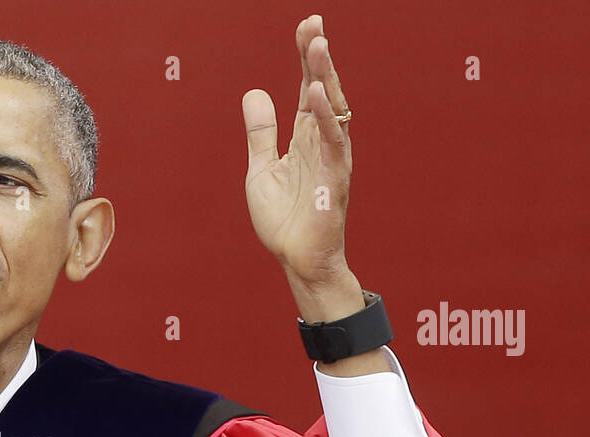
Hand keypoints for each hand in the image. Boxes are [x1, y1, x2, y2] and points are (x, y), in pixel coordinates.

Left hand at [243, 14, 357, 298]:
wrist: (298, 260)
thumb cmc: (284, 219)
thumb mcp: (261, 171)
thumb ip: (260, 134)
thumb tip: (254, 92)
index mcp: (305, 138)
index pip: (308, 88)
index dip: (306, 58)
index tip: (307, 26)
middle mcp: (322, 142)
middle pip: (323, 90)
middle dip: (319, 57)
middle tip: (314, 24)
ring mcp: (331, 158)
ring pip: (333, 109)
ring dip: (325, 77)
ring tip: (318, 46)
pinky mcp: (334, 179)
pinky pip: (332, 143)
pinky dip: (326, 118)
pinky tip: (316, 94)